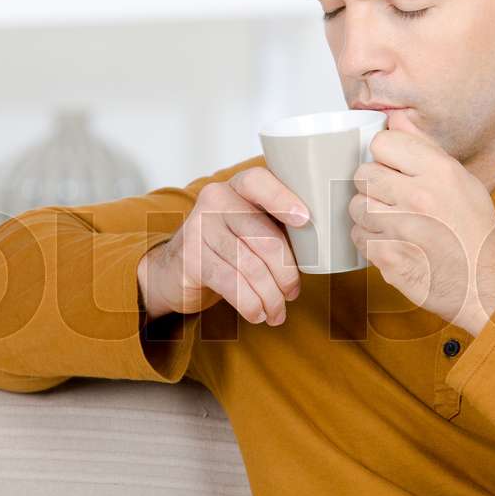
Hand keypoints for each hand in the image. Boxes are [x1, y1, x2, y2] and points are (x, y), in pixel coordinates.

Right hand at [138, 167, 308, 325]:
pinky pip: (231, 283)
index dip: (283, 199)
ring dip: (270, 297)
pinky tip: (257, 314)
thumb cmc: (227, 247)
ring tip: (276, 312)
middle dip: (286, 273)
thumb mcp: (251, 226)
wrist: (173, 268)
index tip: (305, 220)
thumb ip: (279, 225)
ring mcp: (200, 227)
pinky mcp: (190, 257)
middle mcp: (215, 200)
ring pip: (250, 266)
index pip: (258, 181)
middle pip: (265, 237)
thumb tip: (321, 248)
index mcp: (238, 186)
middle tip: (292, 293)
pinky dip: (250, 304)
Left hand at [348, 109, 494, 336]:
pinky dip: (370, 242)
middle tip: (391, 201)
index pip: (382, 143)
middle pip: (362, 174)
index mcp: (440, 171)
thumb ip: (426, 150)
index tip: (393, 171)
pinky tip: (392, 245)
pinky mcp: (389, 257)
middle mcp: (419, 196)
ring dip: (367, 216)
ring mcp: (402, 228)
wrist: (490, 286)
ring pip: (356, 206)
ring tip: (391, 224)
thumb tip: (394, 119)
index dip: (384, 157)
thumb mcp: (464, 182)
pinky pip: (358, 238)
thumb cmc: (477, 234)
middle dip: (372, 187)